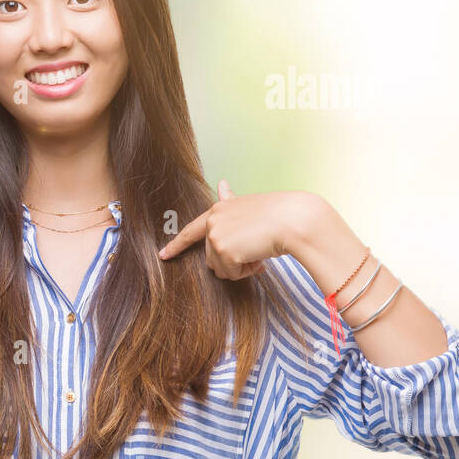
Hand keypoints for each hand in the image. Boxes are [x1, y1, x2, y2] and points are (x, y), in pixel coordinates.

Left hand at [156, 181, 311, 279]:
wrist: (294, 220)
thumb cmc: (279, 214)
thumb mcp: (249, 207)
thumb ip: (231, 204)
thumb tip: (222, 184)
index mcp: (218, 210)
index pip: (192, 231)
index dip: (177, 245)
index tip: (163, 255)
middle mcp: (212, 221)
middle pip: (212, 258)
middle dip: (232, 261)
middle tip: (255, 251)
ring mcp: (216, 235)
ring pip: (221, 268)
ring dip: (241, 267)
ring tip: (258, 251)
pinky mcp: (223, 251)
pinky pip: (232, 275)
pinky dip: (247, 272)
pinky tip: (259, 257)